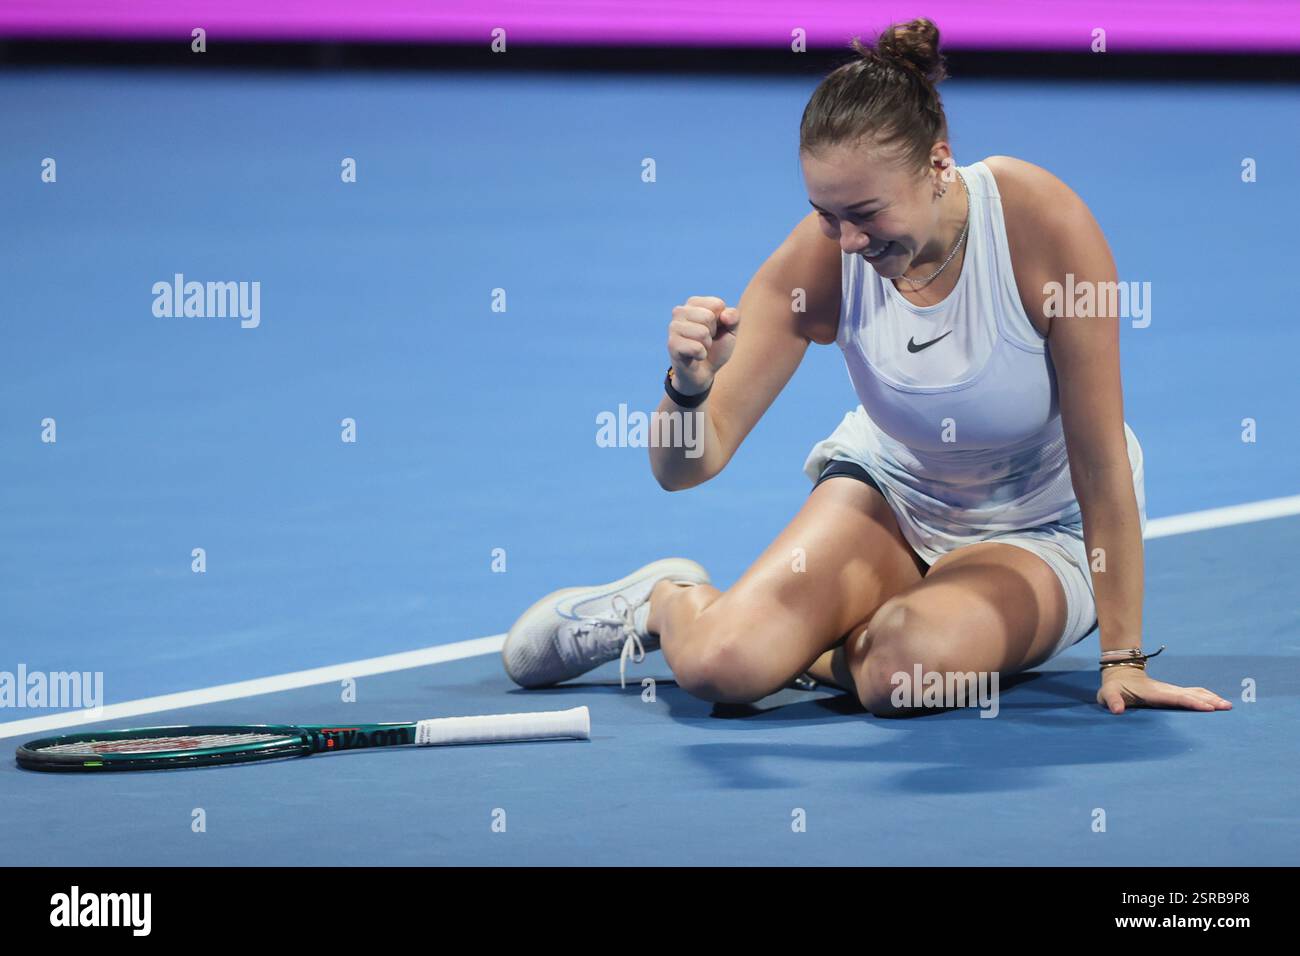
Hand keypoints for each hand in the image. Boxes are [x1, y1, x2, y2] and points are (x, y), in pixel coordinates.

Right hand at [667, 295, 740, 393]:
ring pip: (702, 332)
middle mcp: (680, 311)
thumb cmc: (716, 347)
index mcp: (694, 303)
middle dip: (713, 333)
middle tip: (706, 340)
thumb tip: (725, 316)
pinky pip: (696, 348)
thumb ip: (733, 318)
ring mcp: (673, 327)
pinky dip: (701, 355)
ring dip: (707, 345)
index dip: (722, 321)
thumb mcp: (731, 330)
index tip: (714, 330)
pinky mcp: (672, 344)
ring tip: (701, 348)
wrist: (704, 372)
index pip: (717, 304)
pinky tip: (695, 357)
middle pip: (709, 317)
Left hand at [1096, 666, 1232, 713]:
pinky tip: (1216, 702)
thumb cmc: (1114, 687)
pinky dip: (1206, 696)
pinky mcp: (1173, 692)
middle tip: (1227, 707)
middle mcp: (1166, 690)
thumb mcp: (1108, 694)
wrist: (1120, 673)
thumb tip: (1117, 710)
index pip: (1176, 698)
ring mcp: (1171, 690)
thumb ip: (1112, 701)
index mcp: (1155, 693)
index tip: (1208, 707)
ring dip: (1211, 698)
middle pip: (1191, 694)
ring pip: (1195, 692)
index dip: (1192, 702)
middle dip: (1209, 700)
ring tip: (1227, 706)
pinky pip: (1193, 693)